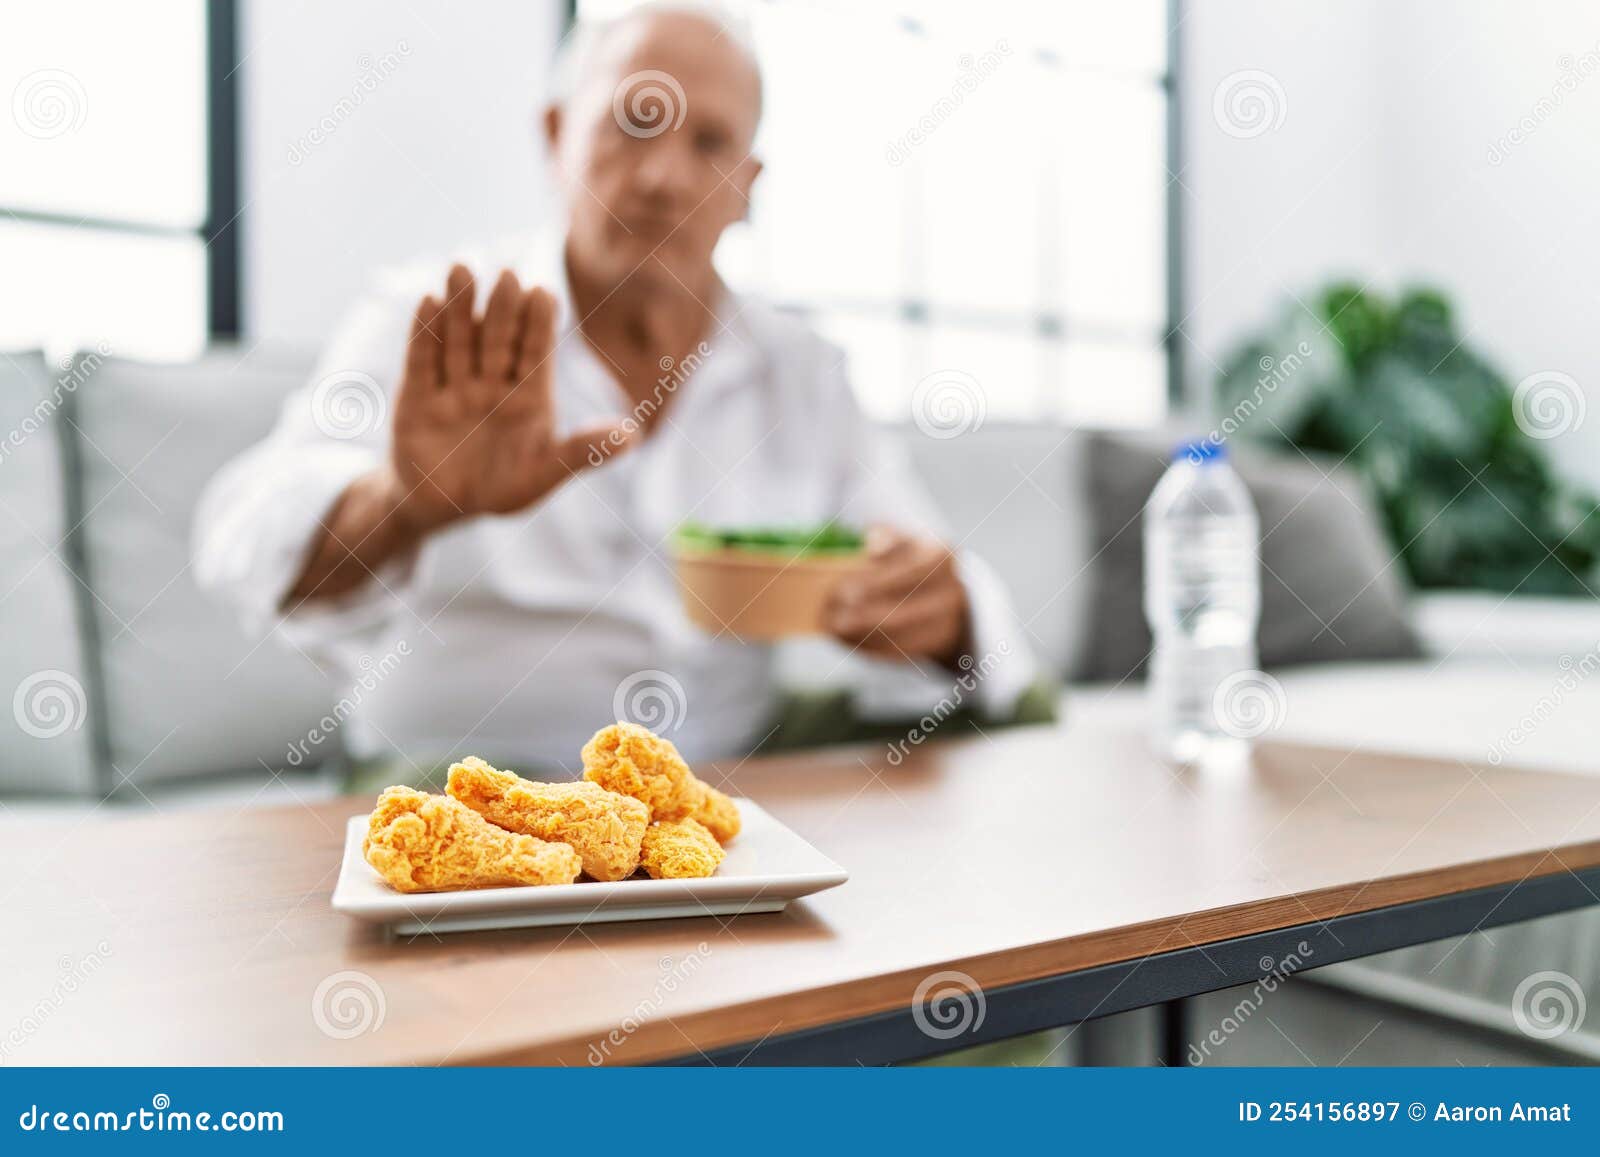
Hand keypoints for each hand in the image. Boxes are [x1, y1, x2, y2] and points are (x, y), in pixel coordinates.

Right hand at [382, 264, 632, 530]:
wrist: (444, 509)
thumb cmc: (502, 488)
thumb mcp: (543, 474)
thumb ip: (582, 452)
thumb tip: (632, 435)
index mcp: (528, 393)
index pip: (536, 352)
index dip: (539, 324)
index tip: (544, 295)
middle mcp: (492, 381)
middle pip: (498, 339)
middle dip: (502, 309)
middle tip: (507, 276)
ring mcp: (454, 385)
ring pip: (459, 340)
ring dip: (459, 307)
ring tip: (462, 269)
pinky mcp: (416, 396)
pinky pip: (421, 361)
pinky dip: (424, 333)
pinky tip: (429, 302)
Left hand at [824, 527, 972, 669]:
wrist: (944, 592)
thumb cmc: (909, 560)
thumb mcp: (900, 540)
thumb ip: (885, 537)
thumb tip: (873, 549)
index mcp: (940, 556)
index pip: (905, 571)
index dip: (874, 582)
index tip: (843, 590)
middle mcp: (951, 590)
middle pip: (904, 609)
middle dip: (864, 615)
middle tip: (833, 617)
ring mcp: (948, 620)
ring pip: (902, 634)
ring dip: (864, 635)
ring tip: (836, 631)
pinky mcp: (939, 643)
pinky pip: (903, 651)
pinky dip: (873, 648)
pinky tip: (851, 641)